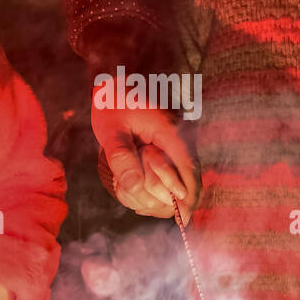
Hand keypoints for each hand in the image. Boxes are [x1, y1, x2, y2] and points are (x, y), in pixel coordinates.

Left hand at [91, 104, 199, 222]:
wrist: (116, 80)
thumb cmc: (112, 102)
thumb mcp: (110, 130)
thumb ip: (121, 158)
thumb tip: (133, 187)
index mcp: (170, 130)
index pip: (188, 169)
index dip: (189, 197)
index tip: (184, 219)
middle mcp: (180, 135)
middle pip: (188, 178)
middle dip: (169, 198)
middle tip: (144, 208)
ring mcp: (177, 140)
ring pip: (182, 176)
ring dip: (161, 191)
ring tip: (135, 198)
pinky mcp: (171, 144)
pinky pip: (173, 170)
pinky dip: (159, 185)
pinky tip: (139, 193)